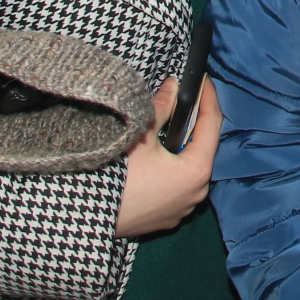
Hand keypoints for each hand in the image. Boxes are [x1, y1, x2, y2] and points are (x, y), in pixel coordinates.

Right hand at [115, 76, 222, 237]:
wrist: (86, 218)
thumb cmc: (117, 178)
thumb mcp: (140, 136)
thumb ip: (162, 108)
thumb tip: (174, 85)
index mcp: (198, 171)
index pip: (212, 124)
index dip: (208, 98)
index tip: (203, 80)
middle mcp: (198, 192)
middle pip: (204, 146)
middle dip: (194, 122)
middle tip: (185, 99)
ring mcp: (183, 208)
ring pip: (190, 167)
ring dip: (183, 146)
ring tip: (171, 124)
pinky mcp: (168, 216)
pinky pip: (178, 185)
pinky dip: (173, 167)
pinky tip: (160, 156)